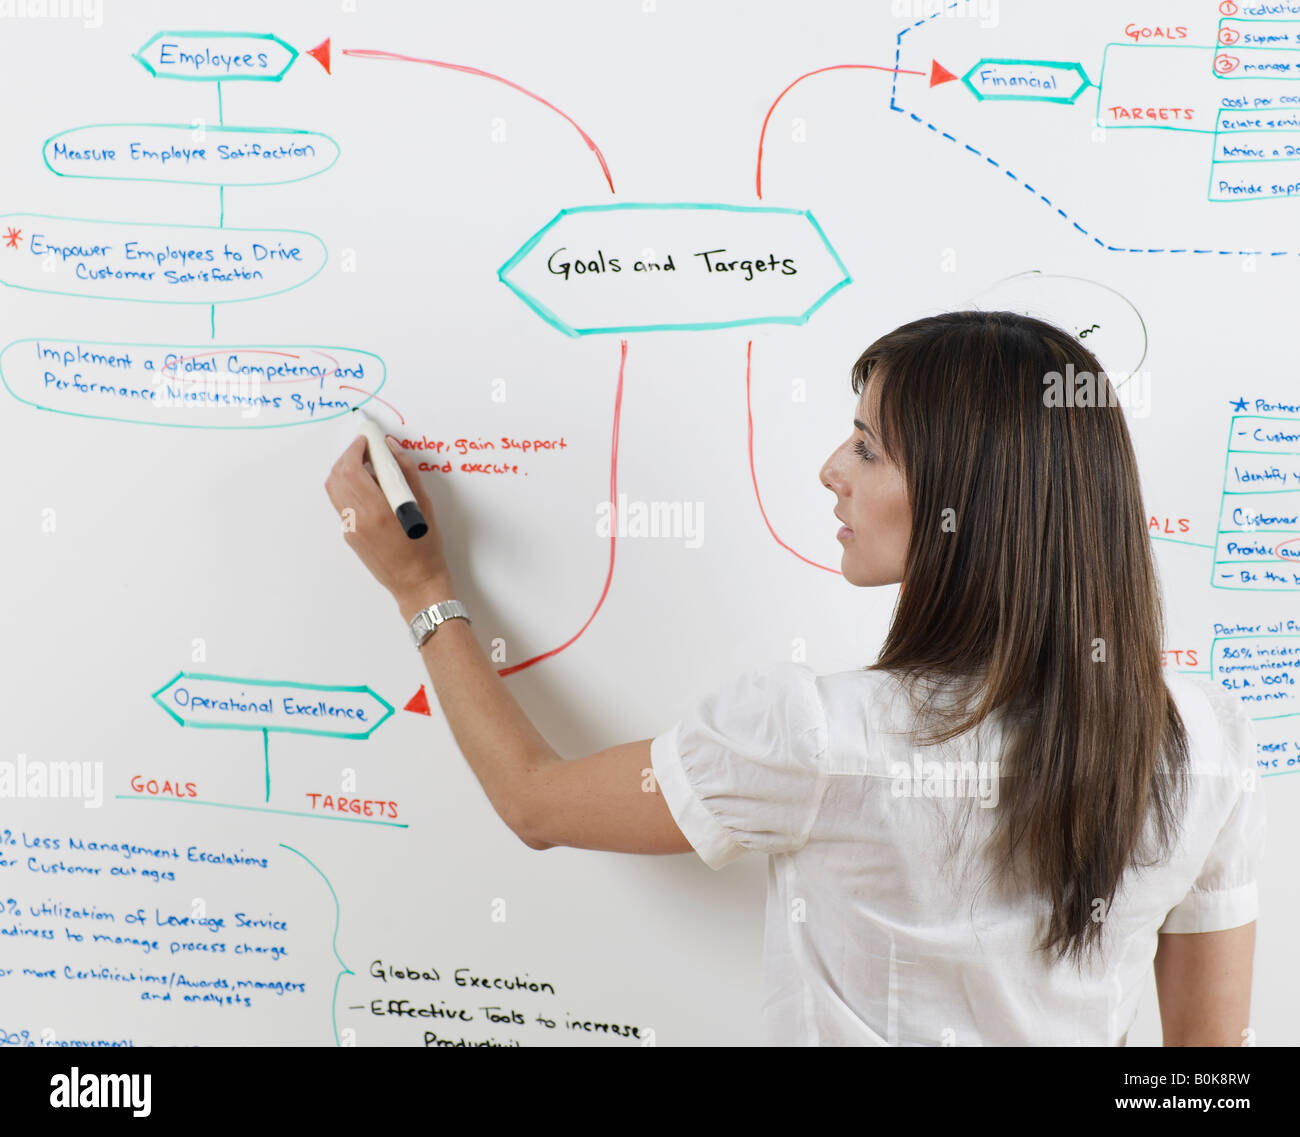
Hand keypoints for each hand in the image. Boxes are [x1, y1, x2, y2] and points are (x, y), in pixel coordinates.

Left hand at [324, 434, 454, 610]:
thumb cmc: (425, 548)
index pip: (352, 469)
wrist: (416, 582)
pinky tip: (369, 489)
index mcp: (377, 510)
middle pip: (337, 476)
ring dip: (345, 471)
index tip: (366, 439)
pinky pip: (343, 503)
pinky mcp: (349, 535)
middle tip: (364, 449)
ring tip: (365, 466)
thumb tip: (393, 449)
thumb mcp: (424, 507)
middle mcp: (358, 518)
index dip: (356, 448)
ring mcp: (350, 528)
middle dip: (348, 456)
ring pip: (335, 489)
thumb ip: (407, 473)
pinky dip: (350, 488)